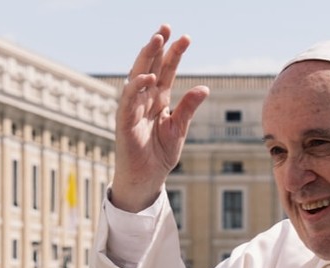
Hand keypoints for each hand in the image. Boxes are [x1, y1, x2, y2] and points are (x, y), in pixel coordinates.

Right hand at [112, 25, 209, 211]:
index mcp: (159, 100)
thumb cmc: (160, 154)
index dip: (174, 54)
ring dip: (146, 58)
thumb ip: (189, 108)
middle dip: (157, 47)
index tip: (185, 37)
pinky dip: (137, 87)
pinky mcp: (124, 122)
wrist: (147, 179)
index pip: (167, 71)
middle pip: (151, 67)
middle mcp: (145, 100)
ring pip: (138, 77)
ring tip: (157, 40)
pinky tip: (148, 76)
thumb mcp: (179, 129)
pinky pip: (129, 101)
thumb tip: (204, 87)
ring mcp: (133, 108)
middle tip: (166, 27)